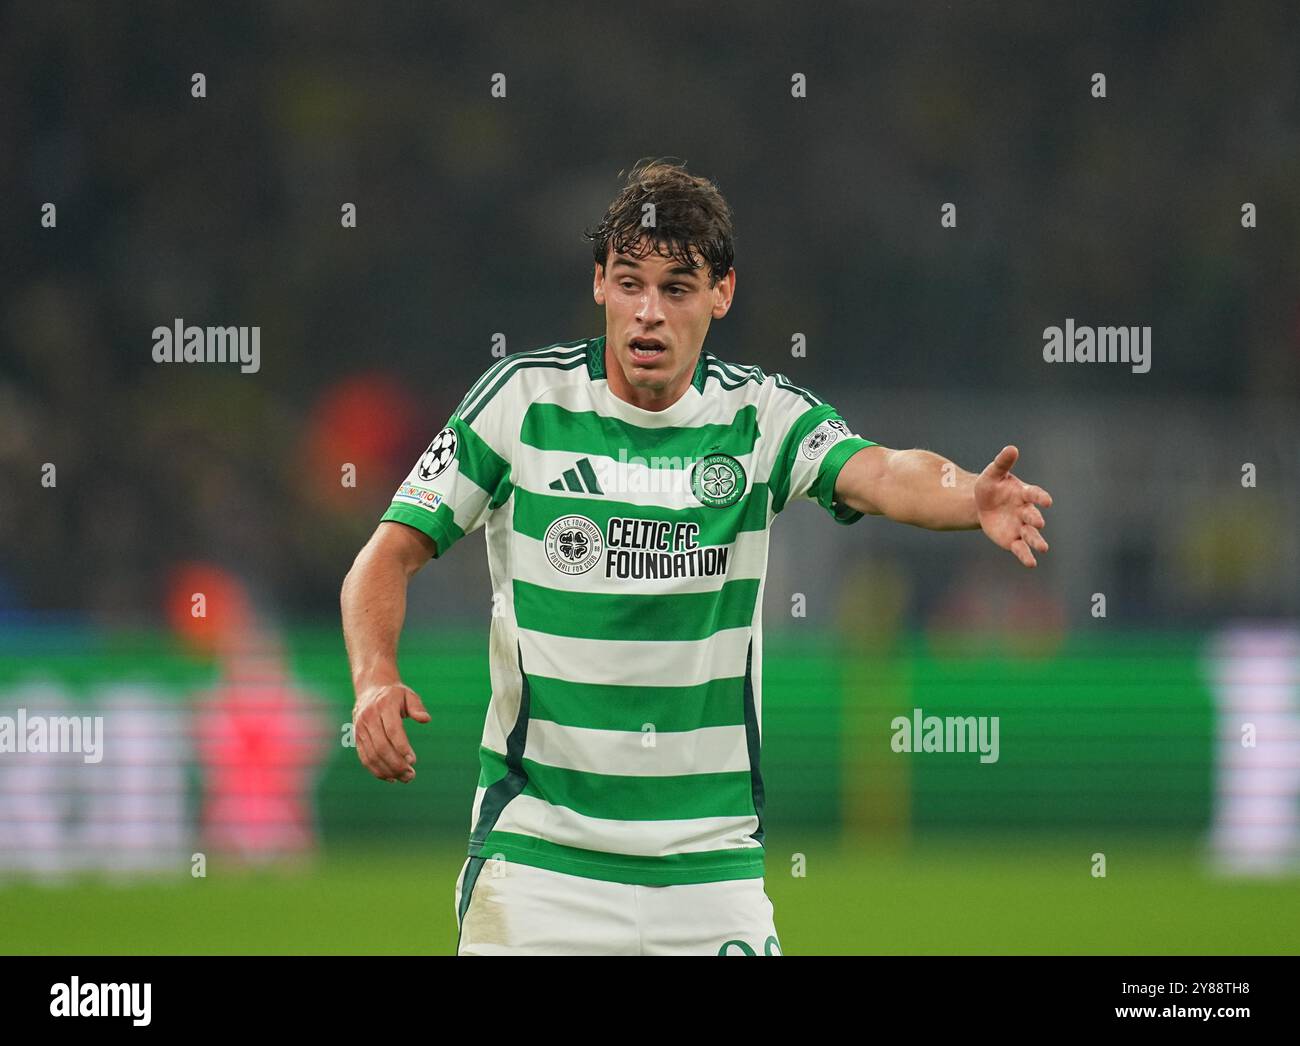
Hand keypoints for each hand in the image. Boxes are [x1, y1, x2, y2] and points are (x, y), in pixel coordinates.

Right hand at [353, 682, 430, 782]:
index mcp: (384, 706)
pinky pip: (365, 758)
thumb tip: (426, 719)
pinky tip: (391, 778)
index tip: (413, 761)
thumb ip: (417, 707)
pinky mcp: (357, 739)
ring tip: (405, 778)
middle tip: (411, 775)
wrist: (370, 690)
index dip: (402, 747)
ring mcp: (360, 729)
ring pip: (371, 756)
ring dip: (388, 771)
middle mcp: (369, 718)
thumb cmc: (395, 695)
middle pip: (381, 746)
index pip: (392, 730)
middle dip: (396, 764)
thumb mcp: (408, 695)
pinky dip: (377, 771)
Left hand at [974, 445, 1052, 567]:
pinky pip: (1021, 549)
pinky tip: (1032, 563)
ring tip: (1043, 548)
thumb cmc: (991, 486)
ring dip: (1037, 541)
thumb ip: (1002, 463)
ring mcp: (1020, 527)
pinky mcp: (1012, 540)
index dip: (1040, 497)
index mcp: (1023, 493)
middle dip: (1035, 520)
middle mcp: (1026, 511)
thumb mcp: (993, 473)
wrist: (981, 504)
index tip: (1046, 501)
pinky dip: (1026, 556)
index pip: (1034, 494)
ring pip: (1031, 536)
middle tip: (1038, 523)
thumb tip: (1011, 448)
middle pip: (1033, 516)